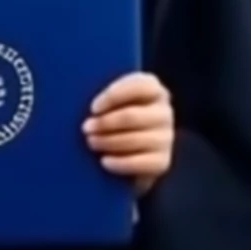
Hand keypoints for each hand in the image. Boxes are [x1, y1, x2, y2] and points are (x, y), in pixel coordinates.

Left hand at [83, 72, 173, 196]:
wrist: (128, 151)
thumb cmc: (112, 116)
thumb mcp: (112, 100)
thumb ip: (106, 95)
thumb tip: (84, 97)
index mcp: (153, 88)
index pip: (139, 85)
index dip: (114, 96)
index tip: (93, 108)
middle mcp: (164, 111)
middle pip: (132, 116)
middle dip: (105, 123)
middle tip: (86, 128)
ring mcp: (166, 138)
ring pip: (134, 139)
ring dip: (108, 142)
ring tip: (91, 142)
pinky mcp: (163, 162)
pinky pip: (140, 163)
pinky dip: (119, 163)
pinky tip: (104, 162)